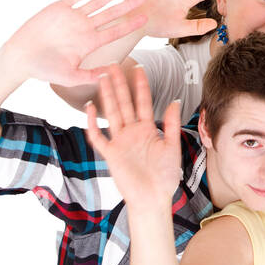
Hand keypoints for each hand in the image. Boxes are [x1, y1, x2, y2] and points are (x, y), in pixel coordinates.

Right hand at [4, 0, 146, 85]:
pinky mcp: (59, 7)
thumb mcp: (69, 76)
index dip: (130, 25)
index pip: (115, 32)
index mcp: (89, 43)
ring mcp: (73, 17)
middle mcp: (84, 28)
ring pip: (97, 2)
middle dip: (128, 6)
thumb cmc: (44, 70)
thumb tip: (112, 73)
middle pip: (111, 14)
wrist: (21, 57)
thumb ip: (90, 75)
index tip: (145, 19)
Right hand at [85, 64, 181, 208]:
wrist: (153, 199)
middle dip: (119, 84)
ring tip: (102, 78)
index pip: (143, 102)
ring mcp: (120, 142)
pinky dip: (93, 123)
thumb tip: (174, 100)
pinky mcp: (110, 154)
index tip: (139, 67)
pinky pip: (98, 136)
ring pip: (112, 114)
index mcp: (147, 129)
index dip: (141, 85)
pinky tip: (90, 107)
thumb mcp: (172, 147)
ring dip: (107, 96)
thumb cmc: (165, 177)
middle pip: (124, 103)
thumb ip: (171, 124)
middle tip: (113, 65)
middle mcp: (132, 132)